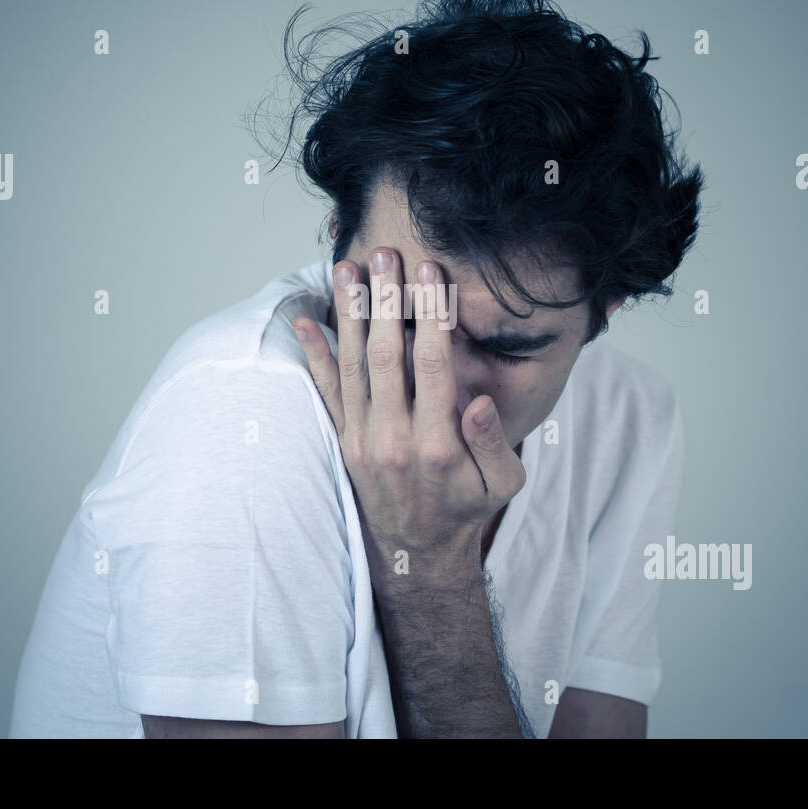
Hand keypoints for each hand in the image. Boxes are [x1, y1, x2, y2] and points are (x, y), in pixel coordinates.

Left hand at [292, 248, 526, 567]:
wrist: (416, 554)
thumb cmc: (466, 510)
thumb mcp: (501, 485)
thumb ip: (493, 443)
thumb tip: (476, 402)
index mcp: (438, 444)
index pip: (434, 365)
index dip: (431, 315)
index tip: (429, 272)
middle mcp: (394, 439)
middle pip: (387, 356)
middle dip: (385, 301)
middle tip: (384, 254)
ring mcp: (363, 441)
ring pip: (352, 366)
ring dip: (348, 314)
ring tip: (346, 268)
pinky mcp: (344, 443)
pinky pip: (325, 393)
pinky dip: (314, 355)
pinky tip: (306, 319)